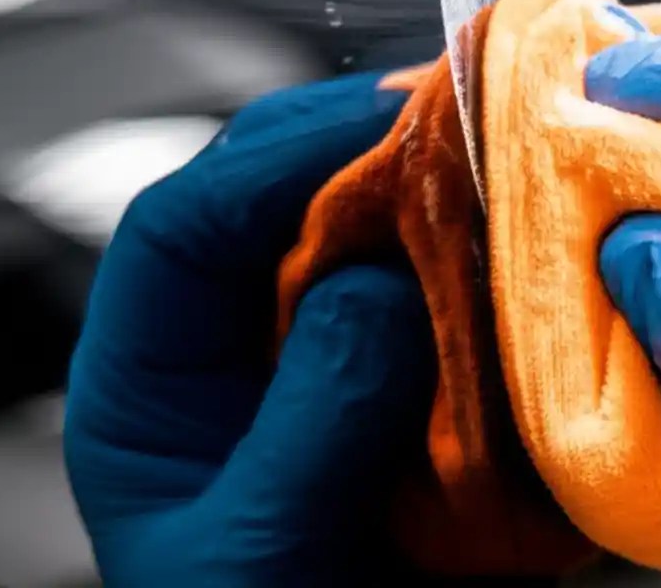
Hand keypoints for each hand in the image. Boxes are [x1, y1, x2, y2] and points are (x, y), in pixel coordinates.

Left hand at [64, 73, 434, 586]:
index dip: (267, 161)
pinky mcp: (391, 380)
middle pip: (269, 208)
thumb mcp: (263, 555)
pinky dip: (465, 263)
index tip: (365, 128)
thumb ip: (313, 426)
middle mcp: (230, 355)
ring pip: (352, 239)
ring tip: (484, 157)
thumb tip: (381, 293)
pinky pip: (422, 295)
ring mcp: (314, 361)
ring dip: (416, 195)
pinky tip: (508, 239)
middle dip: (349, 151)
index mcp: (152, 389)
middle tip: (445, 116)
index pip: (180, 232)